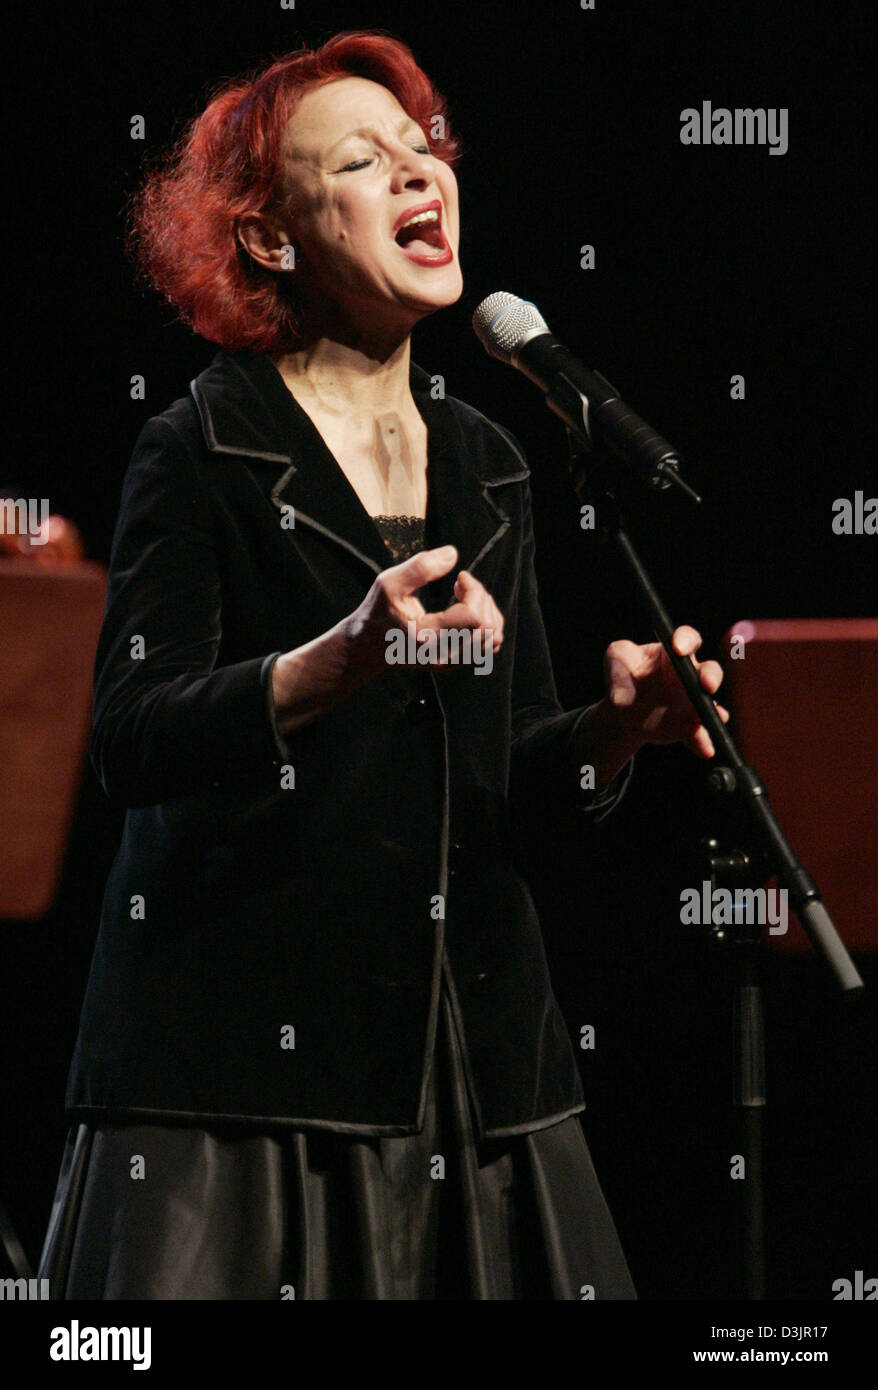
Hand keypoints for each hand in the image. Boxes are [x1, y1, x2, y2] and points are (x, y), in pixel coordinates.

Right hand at [345, 545, 503, 677]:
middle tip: (462, 585)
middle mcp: (441, 655)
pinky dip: (486, 625)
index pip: (474, 617)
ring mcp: (449, 663)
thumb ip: (420, 567)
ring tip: (465, 597)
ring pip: (492, 639)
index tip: (460, 578)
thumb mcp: (389, 583)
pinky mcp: (454, 664)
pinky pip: (487, 647)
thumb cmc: (376, 613)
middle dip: (482, 598)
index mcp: (426, 637)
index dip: (475, 591)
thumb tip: (453, 554)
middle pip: (487, 627)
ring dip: (487, 611)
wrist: (365, 648)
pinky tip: (468, 611)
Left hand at [603, 625, 727, 758]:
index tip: (677, 647)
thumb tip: (629, 667)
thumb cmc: (622, 676)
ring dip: (713, 711)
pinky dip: (702, 741)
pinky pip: (698, 734)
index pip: (688, 639)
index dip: (686, 640)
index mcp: (672, 654)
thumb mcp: (616, 656)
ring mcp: (691, 703)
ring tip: (711, 717)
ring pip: (709, 705)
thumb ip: (620, 654)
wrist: (621, 712)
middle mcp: (688, 676)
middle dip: (711, 676)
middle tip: (706, 684)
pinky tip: (705, 749)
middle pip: (710, 671)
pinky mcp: (687, 726)